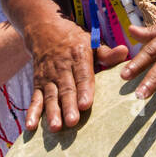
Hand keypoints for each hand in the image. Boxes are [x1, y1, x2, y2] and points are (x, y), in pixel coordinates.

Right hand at [24, 15, 129, 132]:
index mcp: (78, 56)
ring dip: (52, 112)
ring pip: (50, 96)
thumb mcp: (90, 41)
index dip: (84, 89)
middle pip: (66, 89)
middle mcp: (61, 67)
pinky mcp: (38, 84)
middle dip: (68, 105)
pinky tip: (30, 127)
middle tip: (73, 121)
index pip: (82, 74)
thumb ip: (107, 53)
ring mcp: (48, 77)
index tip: (86, 104)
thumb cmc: (73, 40)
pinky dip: (32, 113)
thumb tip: (125, 52)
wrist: (43, 28)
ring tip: (55, 128)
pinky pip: (35, 99)